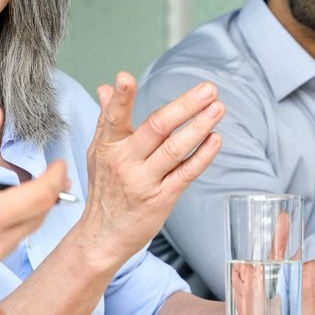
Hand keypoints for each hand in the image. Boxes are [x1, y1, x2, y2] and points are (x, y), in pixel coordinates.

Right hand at [0, 102, 67, 300]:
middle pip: (36, 218)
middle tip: (47, 178)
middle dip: (47, 196)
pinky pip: (1, 252)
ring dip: (27, 215)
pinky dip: (6, 232)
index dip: (56, 178)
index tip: (59, 165)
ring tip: (18, 195)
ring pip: (20, 236)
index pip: (40, 197)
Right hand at [76, 72, 222, 263]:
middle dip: (185, 105)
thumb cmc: (104, 190)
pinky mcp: (161, 198)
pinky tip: (215, 139)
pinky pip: (186, 173)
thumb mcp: (97, 153)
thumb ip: (106, 119)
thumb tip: (105, 88)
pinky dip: (203, 155)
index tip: (125, 78)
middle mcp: (125, 162)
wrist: (103, 235)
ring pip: (175, 148)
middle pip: (156, 127)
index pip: (114, 117)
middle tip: (208, 89)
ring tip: (218, 108)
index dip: (120, 98)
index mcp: (108, 147)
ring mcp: (144, 181)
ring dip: (200, 126)